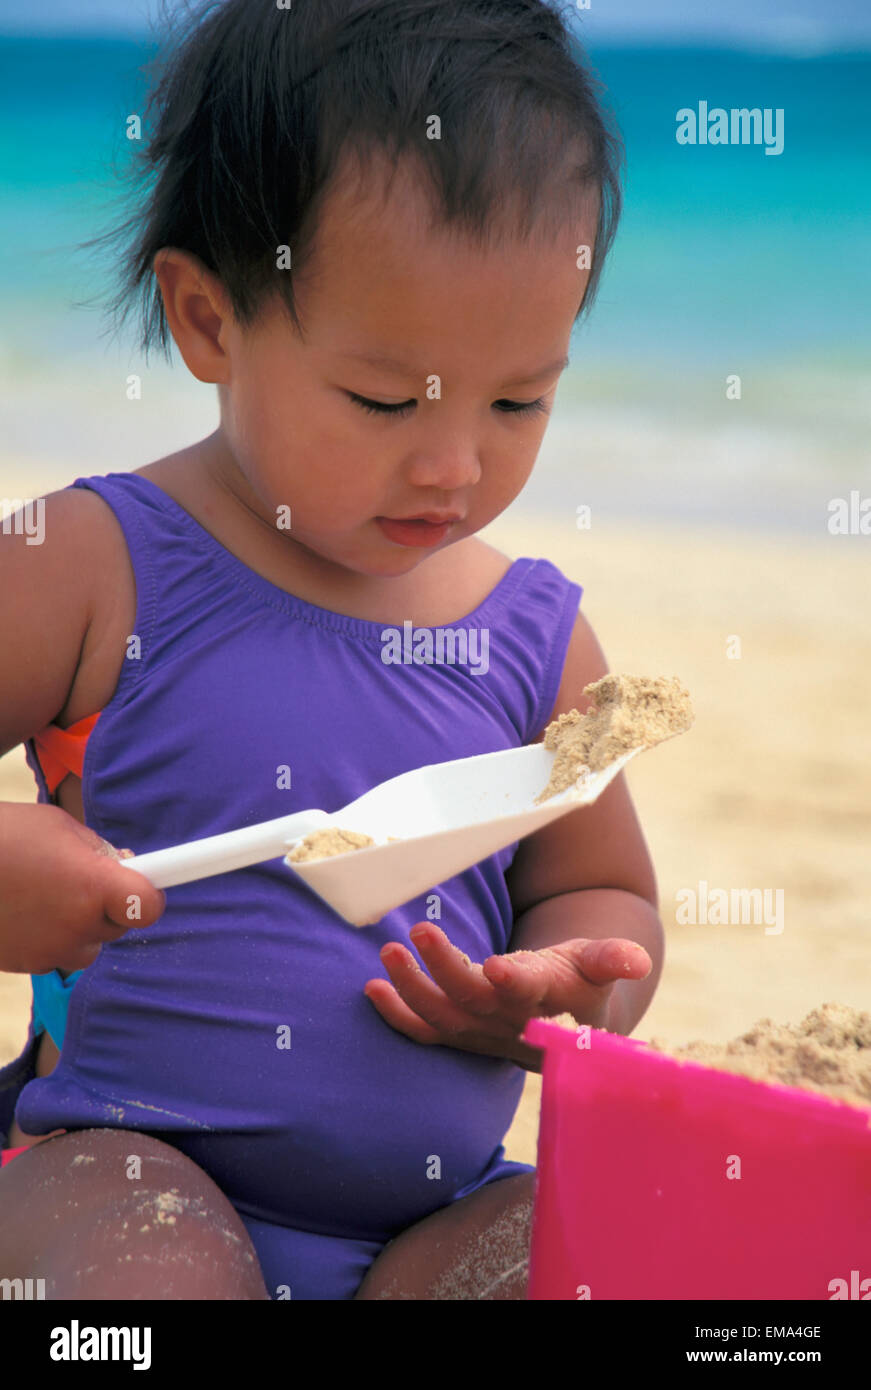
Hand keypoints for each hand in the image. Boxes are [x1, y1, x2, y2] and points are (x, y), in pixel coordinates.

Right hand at [0, 802, 165, 974]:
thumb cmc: (3, 838)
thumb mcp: (57, 827)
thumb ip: (97, 850)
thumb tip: (125, 864)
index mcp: (92, 886)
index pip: (149, 905)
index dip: (152, 893)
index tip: (151, 884)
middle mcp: (78, 926)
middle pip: (120, 924)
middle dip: (106, 902)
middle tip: (74, 875)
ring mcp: (52, 952)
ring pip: (89, 942)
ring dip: (78, 921)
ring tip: (42, 890)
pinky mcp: (28, 967)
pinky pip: (56, 952)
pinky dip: (48, 934)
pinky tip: (23, 908)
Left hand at [363, 922, 651, 1070]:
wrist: (569, 1029)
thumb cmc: (582, 982)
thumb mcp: (598, 965)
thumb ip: (611, 958)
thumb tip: (637, 958)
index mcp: (550, 1002)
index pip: (531, 993)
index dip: (515, 982)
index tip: (496, 965)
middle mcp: (511, 1023)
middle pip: (474, 1000)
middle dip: (444, 968)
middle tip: (419, 930)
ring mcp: (482, 1035)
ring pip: (442, 1017)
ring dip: (412, 987)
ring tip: (388, 950)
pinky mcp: (461, 1037)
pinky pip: (425, 1033)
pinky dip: (397, 1015)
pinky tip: (372, 988)